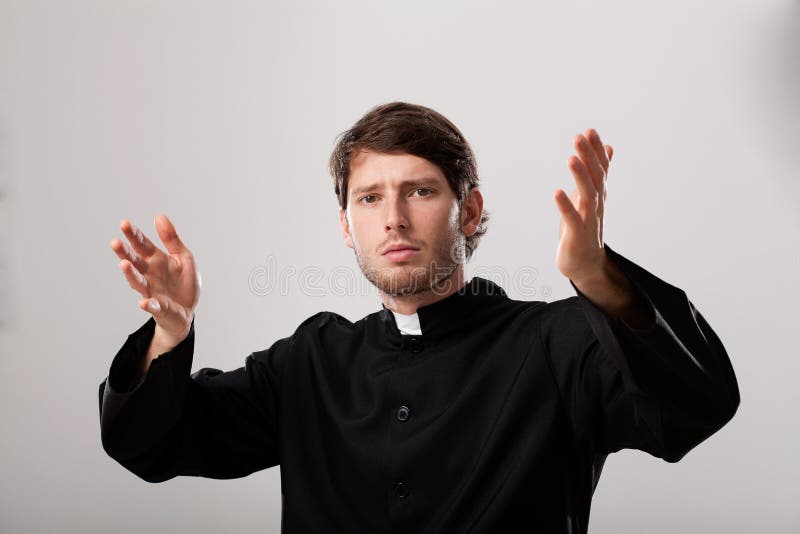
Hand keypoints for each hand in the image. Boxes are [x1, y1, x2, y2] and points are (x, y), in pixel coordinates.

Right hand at [110, 214, 199, 340]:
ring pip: (138, 282)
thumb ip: (171, 239)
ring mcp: (152, 290)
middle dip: (125, 252)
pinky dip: (148, 305)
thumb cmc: (183, 282)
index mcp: (156, 260)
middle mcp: (150, 274)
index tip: (124, 223)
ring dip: (130, 274)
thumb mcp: (182, 257)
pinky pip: (153, 306)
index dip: (134, 235)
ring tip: (124, 265)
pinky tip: (143, 303)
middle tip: (115, 242)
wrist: (187, 309)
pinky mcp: (160, 307)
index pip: (142, 245)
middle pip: (135, 261)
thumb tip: (159, 216)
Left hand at [554, 128, 613, 283]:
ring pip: (587, 195)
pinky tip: (557, 192)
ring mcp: (588, 220)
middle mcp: (596, 204)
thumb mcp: (591, 196)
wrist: (586, 263)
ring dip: (580, 176)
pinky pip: (572, 219)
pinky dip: (565, 206)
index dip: (596, 151)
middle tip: (579, 136)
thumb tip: (608, 148)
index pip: (600, 169)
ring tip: (570, 158)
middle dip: (588, 157)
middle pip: (595, 177)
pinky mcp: (577, 235)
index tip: (590, 131)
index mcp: (598, 194)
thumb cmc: (585, 227)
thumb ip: (597, 172)